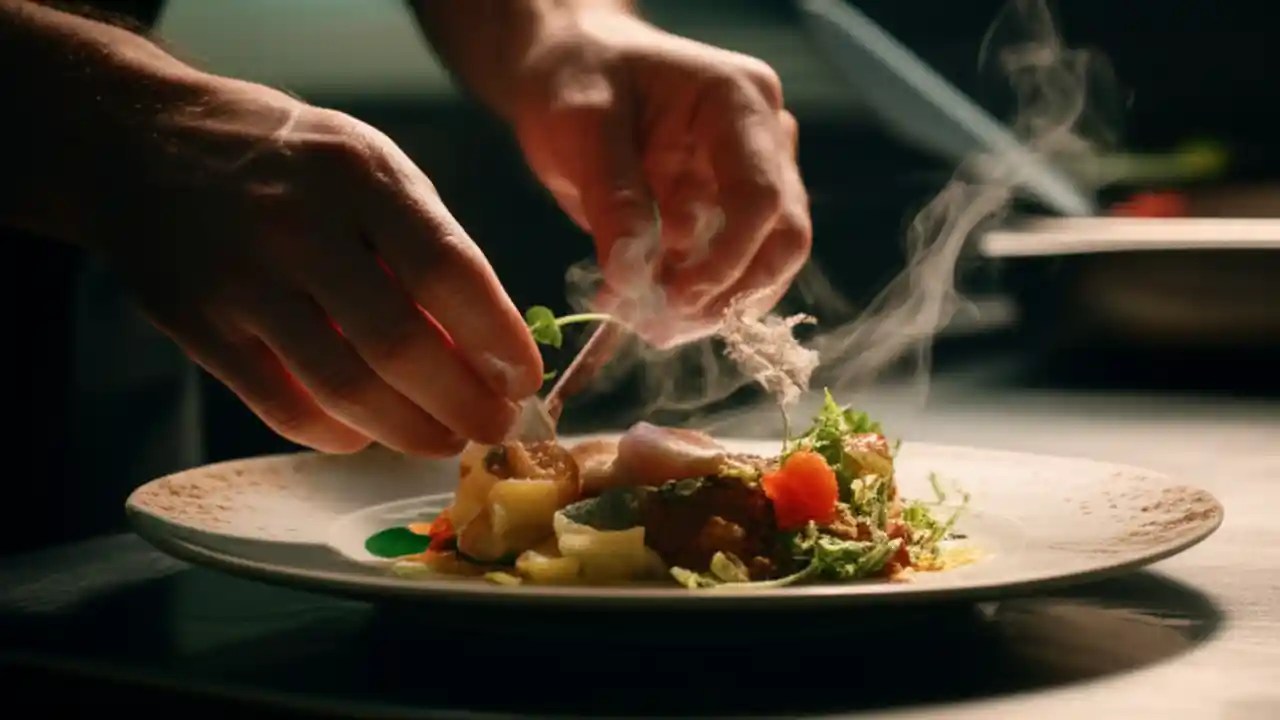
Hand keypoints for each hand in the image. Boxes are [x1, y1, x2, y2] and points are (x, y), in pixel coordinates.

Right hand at [89, 75, 542, 455]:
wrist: (147, 142)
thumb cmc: (291, 164)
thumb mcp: (369, 172)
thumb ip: (424, 250)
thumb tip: (483, 350)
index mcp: (362, 175)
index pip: (449, 271)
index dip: (496, 338)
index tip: (525, 379)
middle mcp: (301, 225)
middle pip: (400, 343)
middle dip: (462, 402)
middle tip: (494, 426)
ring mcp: (243, 278)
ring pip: (343, 386)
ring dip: (408, 430)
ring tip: (445, 441)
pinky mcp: (199, 325)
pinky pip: (281, 404)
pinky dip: (335, 432)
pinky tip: (366, 434)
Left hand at [508, 11, 811, 346]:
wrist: (566, 69)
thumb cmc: (576, 78)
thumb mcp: (582, 126)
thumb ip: (611, 198)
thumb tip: (631, 279)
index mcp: (739, 102)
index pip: (762, 196)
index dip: (728, 260)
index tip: (674, 299)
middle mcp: (764, 139)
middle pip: (782, 238)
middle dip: (729, 294)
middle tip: (664, 328)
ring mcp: (750, 176)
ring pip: (761, 263)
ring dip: (709, 305)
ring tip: (645, 325)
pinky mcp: (726, 209)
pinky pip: (726, 267)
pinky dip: (689, 297)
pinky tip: (638, 306)